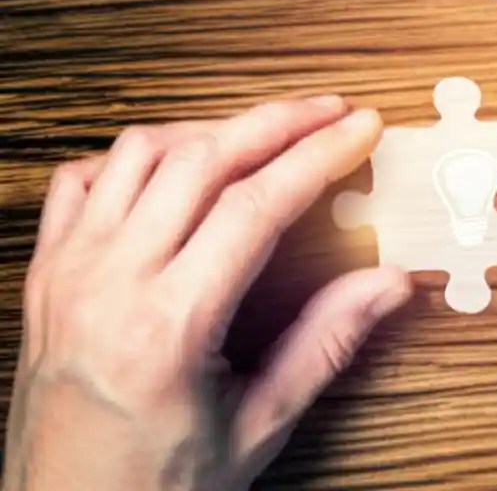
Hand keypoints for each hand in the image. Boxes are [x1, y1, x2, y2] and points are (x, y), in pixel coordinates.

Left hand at [3, 97, 411, 490]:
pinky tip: (174, 168)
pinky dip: (133, 158)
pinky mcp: (44, 276)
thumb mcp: (258, 426)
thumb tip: (388, 283)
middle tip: (329, 108)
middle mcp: (107, 285)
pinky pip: (80, 182)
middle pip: (201, 159)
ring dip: (210, 129)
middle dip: (276, 121)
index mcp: (167, 326)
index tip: (360, 129)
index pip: (256, 206)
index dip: (318, 156)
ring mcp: (67, 273)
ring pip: (139, 154)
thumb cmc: (154, 487)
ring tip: (263, 133)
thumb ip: (326, 344)